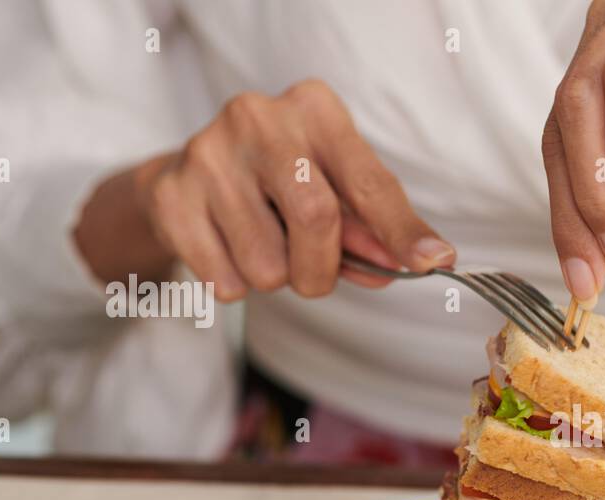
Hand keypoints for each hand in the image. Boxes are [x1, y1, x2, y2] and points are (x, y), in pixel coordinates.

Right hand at [77, 78, 454, 299]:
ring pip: (267, 264)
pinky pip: (225, 280)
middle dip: (322, 269)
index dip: (401, 231)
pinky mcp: (172, 194)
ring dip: (275, 279)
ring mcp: (208, 152)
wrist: (189, 179)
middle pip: (316, 218)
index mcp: (314, 110)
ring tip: (262, 247)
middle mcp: (259, 117)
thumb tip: (426, 260)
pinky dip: (236, 284)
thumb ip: (377, 229)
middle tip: (314, 275)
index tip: (432, 263)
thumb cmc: (282, 186)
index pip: (369, 181)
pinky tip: (227, 249)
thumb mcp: (337, 192)